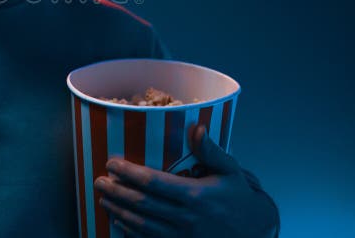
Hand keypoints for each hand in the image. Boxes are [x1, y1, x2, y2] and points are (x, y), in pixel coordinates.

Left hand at [93, 123, 277, 236]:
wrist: (255, 232)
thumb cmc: (240, 198)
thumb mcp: (230, 171)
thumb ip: (211, 150)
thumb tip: (196, 127)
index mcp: (195, 195)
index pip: (153, 182)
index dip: (128, 173)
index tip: (111, 164)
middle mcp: (187, 218)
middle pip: (141, 204)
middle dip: (116, 191)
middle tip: (99, 180)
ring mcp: (183, 237)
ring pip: (141, 224)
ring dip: (119, 211)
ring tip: (104, 198)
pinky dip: (131, 231)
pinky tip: (119, 221)